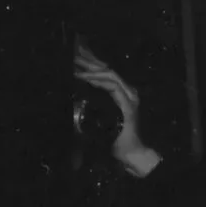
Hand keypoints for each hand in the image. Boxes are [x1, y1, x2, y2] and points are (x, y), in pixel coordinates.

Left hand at [74, 41, 162, 175]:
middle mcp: (128, 93)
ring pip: (111, 76)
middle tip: (73, 54)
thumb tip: (75, 96)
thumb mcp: (101, 118)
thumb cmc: (115, 138)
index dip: (93, 63)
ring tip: (77, 65)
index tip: (76, 56)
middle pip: (108, 71)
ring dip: (92, 70)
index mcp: (122, 95)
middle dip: (90, 61)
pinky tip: (87, 78)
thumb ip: (93, 106)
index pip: (107, 73)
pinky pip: (113, 87)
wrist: (131, 152)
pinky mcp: (128, 106)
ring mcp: (130, 99)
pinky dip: (99, 81)